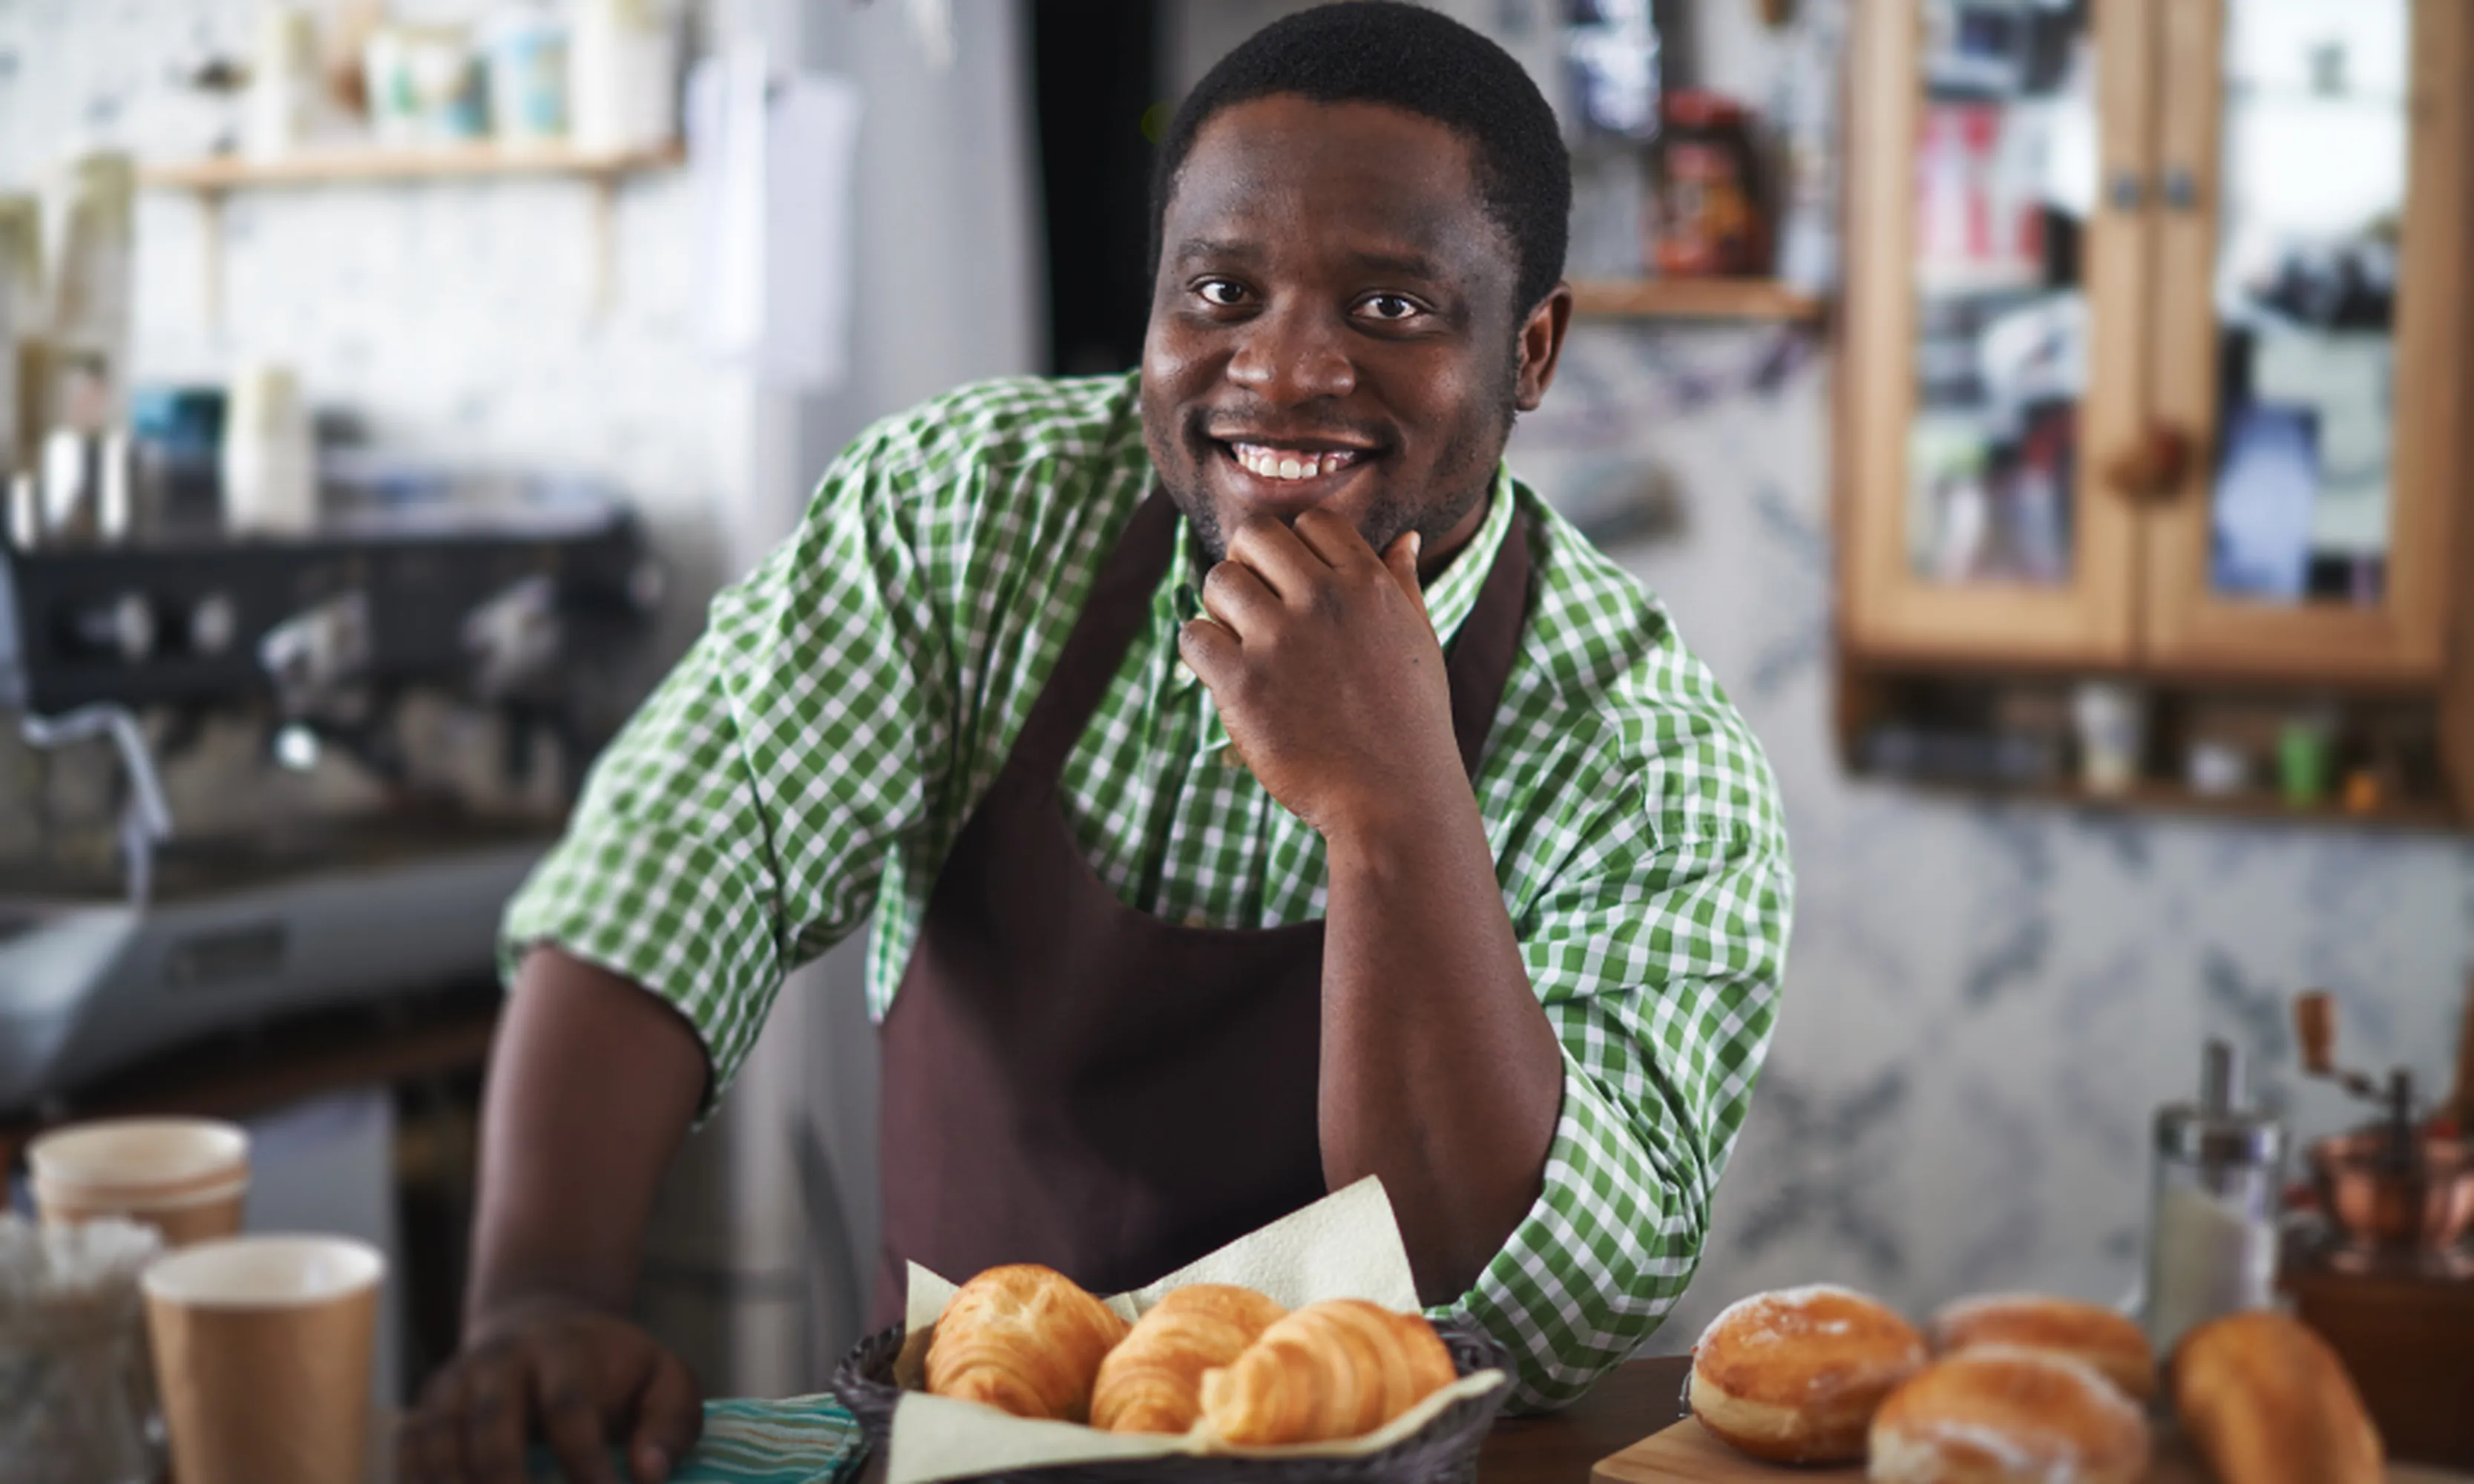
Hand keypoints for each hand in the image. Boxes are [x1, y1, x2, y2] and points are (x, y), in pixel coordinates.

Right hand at [398, 1295, 701, 1483]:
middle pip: (492, 1430)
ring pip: (438, 1448)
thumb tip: (650, 1473)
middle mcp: (497, 1361)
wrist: (537, 1326)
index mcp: (562, 1347)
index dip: (587, 1464)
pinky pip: (407, 1459)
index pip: (569, 1409)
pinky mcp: (420, 1415)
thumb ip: (672, 1421)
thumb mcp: (661, 1377)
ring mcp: (451, 1387)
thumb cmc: (611, 1369)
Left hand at [1178, 508, 1462, 842]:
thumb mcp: (1418, 643)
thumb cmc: (1410, 724)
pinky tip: (1225, 676)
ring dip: (1221, 608)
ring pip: (1217, 580)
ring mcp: (1280, 640)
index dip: (1297, 548)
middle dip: (1248, 563)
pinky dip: (1200, 653)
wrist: (1395, 802)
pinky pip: (1193, 636)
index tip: (1297, 585)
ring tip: (1241, 644)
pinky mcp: (1242, 684)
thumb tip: (1407, 538)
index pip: (1313, 521)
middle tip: (1255, 606)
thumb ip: (1403, 584)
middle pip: (1254, 536)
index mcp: (1369, 584)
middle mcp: (1323, 600)